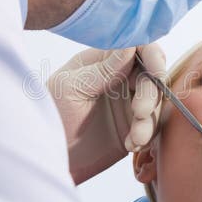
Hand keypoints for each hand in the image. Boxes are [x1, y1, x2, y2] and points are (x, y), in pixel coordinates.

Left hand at [48, 45, 164, 183]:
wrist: (46, 156)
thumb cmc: (50, 115)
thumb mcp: (71, 87)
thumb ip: (103, 69)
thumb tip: (131, 45)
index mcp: (103, 62)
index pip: (137, 48)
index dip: (152, 56)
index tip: (156, 71)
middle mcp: (119, 79)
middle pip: (151, 77)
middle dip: (150, 95)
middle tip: (139, 113)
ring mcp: (126, 104)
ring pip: (155, 104)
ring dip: (150, 121)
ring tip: (135, 138)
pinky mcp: (131, 128)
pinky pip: (152, 127)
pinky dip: (147, 136)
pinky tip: (131, 144)